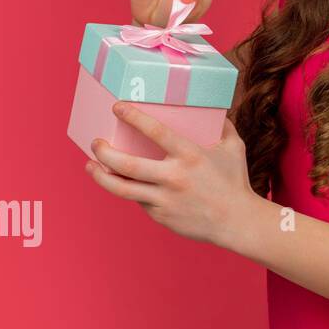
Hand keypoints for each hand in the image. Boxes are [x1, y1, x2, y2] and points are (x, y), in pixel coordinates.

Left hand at [84, 103, 254, 248]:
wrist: (237, 221)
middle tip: (96, 143)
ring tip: (91, 166)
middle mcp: (174, 177)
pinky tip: (127, 184)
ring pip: (122, 188)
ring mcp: (164, 199)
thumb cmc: (235, 182)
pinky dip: (132, 190)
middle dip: (104, 152)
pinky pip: (139, 200)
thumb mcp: (234, 149)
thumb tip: (216, 111)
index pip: (155, 132)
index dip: (133, 118)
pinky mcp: (160, 215)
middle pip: (126, 164)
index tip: (118, 107)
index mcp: (190, 156)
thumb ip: (223, 128)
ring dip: (100, 176)